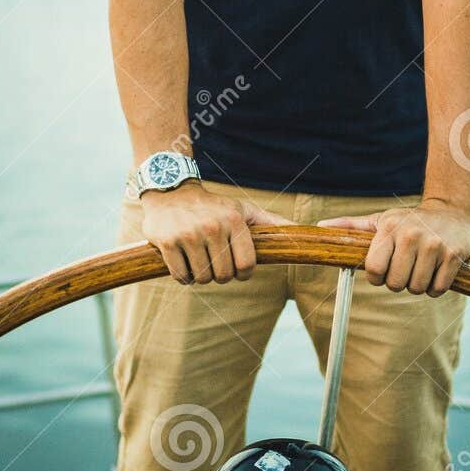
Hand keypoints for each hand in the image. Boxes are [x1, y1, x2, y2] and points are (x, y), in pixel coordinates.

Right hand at [141, 181, 289, 283]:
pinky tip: (183, 260)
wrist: (171, 192)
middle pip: (223, 276)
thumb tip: (303, 231)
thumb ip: (273, 223)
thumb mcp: (244, 210)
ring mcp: (188, 234)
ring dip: (200, 275)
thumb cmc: (214, 207)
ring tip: (198, 258)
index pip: (245, 267)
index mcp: (234, 221)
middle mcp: (212, 227)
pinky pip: (181, 276)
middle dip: (219, 274)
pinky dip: (183, 276)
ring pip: (202, 278)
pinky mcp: (167, 242)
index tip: (235, 268)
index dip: (241, 274)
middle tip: (213, 260)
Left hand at [319, 200, 469, 296]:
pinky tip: (437, 271)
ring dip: (418, 285)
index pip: (374, 269)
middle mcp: (411, 235)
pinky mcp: (454, 255)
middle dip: (399, 282)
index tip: (384, 270)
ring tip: (422, 267)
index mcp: (389, 228)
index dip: (377, 277)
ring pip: (417, 288)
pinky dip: (435, 288)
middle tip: (406, 267)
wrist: (453, 211)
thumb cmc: (409, 220)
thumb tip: (320, 227)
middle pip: (395, 284)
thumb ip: (351, 226)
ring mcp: (434, 245)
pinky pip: (438, 289)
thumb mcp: (380, 219)